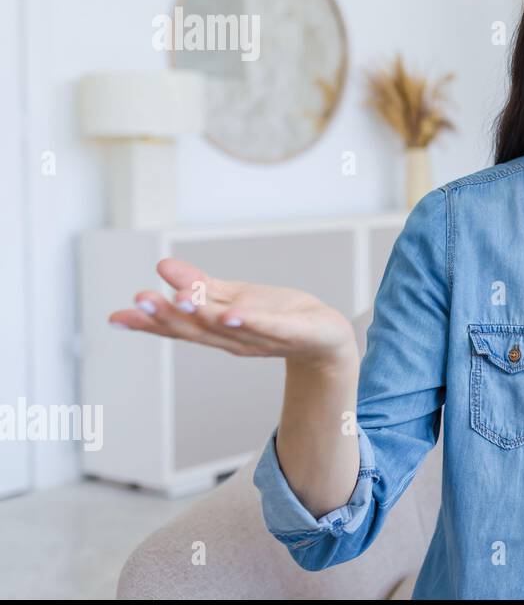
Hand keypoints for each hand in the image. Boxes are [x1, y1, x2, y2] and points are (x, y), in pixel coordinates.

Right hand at [108, 258, 357, 374]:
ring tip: (179, 299)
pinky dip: (251, 321)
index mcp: (217, 330)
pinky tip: (234, 314)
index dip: (149, 323)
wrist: (325, 337)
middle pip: (196, 328)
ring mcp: (261, 337)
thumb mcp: (234, 296)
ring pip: (227, 326)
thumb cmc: (278, 315)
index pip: (179, 326)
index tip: (117, 317)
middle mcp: (233, 338)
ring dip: (204, 314)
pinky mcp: (290, 331)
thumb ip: (200, 285)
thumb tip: (162, 266)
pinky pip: (268, 326)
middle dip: (167, 316)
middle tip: (139, 301)